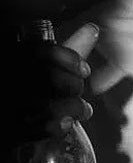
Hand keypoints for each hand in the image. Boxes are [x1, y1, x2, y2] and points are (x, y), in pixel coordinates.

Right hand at [14, 23, 100, 141]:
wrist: (13, 112)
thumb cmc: (33, 87)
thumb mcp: (43, 64)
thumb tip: (94, 29)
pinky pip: (37, 131)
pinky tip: (67, 124)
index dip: (67, 58)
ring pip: (46, 107)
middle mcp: (10, 78)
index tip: (85, 69)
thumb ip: (68, 48)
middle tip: (79, 91)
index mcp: (15, 57)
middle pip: (48, 78)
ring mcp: (8, 106)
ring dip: (74, 108)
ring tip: (83, 110)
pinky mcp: (10, 132)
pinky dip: (58, 128)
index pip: (39, 51)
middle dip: (73, 85)